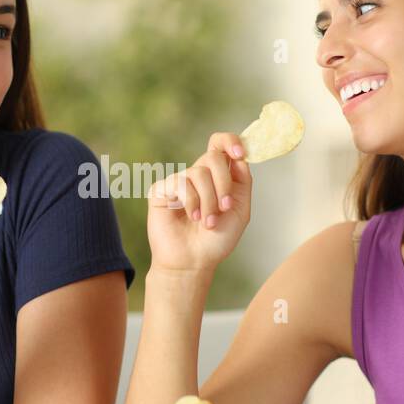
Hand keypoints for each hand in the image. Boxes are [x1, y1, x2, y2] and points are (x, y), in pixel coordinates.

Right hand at [147, 132, 252, 271]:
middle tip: (225, 206)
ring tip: (208, 222)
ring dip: (209, 200)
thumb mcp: (240, 210)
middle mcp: (197, 175)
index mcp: (218, 177)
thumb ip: (242, 181)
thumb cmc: (216, 240)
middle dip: (224, 183)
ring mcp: (179, 182)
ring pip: (199, 173)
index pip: (221, 145)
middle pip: (213, 156)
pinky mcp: (161, 190)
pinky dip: (192, 202)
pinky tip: (192, 217)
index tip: (241, 154)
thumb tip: (240, 157)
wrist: (194, 262)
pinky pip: (181, 183)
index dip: (231, 142)